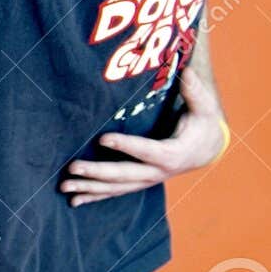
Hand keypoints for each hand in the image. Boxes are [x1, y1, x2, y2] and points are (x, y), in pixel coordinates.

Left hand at [59, 64, 227, 206]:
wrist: (206, 150)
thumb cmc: (202, 124)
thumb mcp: (203, 107)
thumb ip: (194, 91)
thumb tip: (188, 70)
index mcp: (173, 154)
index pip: (147, 151)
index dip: (126, 146)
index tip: (102, 139)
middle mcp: (158, 173)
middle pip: (124, 175)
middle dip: (97, 172)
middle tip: (73, 167)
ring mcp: (147, 180)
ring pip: (116, 188)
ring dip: (89, 188)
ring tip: (64, 186)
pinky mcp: (139, 182)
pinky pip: (115, 192)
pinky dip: (94, 196)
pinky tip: (74, 201)